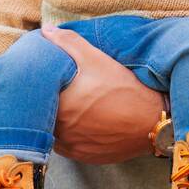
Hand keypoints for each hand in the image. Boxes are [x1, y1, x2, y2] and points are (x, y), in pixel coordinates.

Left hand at [41, 24, 166, 164]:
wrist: (154, 122)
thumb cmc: (124, 89)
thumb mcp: (96, 59)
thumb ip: (68, 42)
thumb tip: (46, 31)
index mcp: (60, 106)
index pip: (34, 100)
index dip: (35, 90)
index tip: (40, 82)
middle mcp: (62, 131)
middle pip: (42, 117)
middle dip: (45, 105)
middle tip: (54, 93)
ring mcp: (73, 147)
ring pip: (53, 133)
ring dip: (55, 122)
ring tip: (66, 107)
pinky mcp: (85, 157)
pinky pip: (67, 147)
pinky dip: (68, 136)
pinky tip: (78, 123)